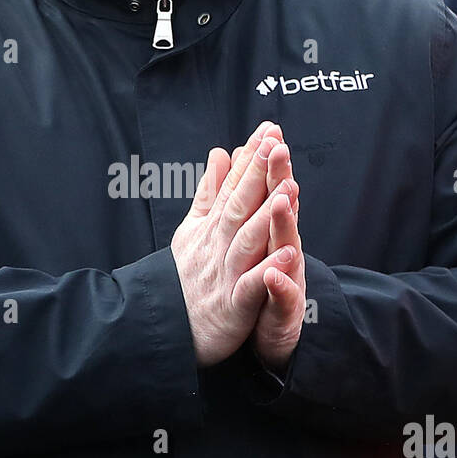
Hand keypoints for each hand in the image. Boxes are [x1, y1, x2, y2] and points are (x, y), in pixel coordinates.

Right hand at [171, 121, 296, 365]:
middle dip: (258, 174)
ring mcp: (225, 273)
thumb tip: (220, 152)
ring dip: (267, 215)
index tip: (268, 130)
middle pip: (240, 205)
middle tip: (276, 143)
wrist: (166, 328)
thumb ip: (210, 191)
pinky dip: (270, 270)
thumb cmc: (185, 277)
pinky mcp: (233, 304)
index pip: (233, 186)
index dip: (251, 158)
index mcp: (211, 226)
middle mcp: (217, 244)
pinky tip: (290, 253)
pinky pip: (252, 285)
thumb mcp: (193, 228)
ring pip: (247, 240)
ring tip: (289, 189)